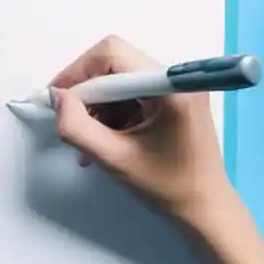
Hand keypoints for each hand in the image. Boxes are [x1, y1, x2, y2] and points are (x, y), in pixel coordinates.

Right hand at [51, 36, 235, 228]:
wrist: (206, 209)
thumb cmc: (166, 187)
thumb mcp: (113, 159)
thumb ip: (77, 127)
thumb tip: (57, 97)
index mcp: (169, 86)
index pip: (112, 54)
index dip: (78, 72)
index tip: (57, 100)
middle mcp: (175, 77)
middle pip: (115, 62)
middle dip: (87, 91)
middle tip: (71, 120)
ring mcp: (176, 86)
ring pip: (120, 78)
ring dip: (98, 105)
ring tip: (89, 140)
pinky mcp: (173, 99)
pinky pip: (132, 93)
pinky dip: (112, 112)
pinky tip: (104, 140)